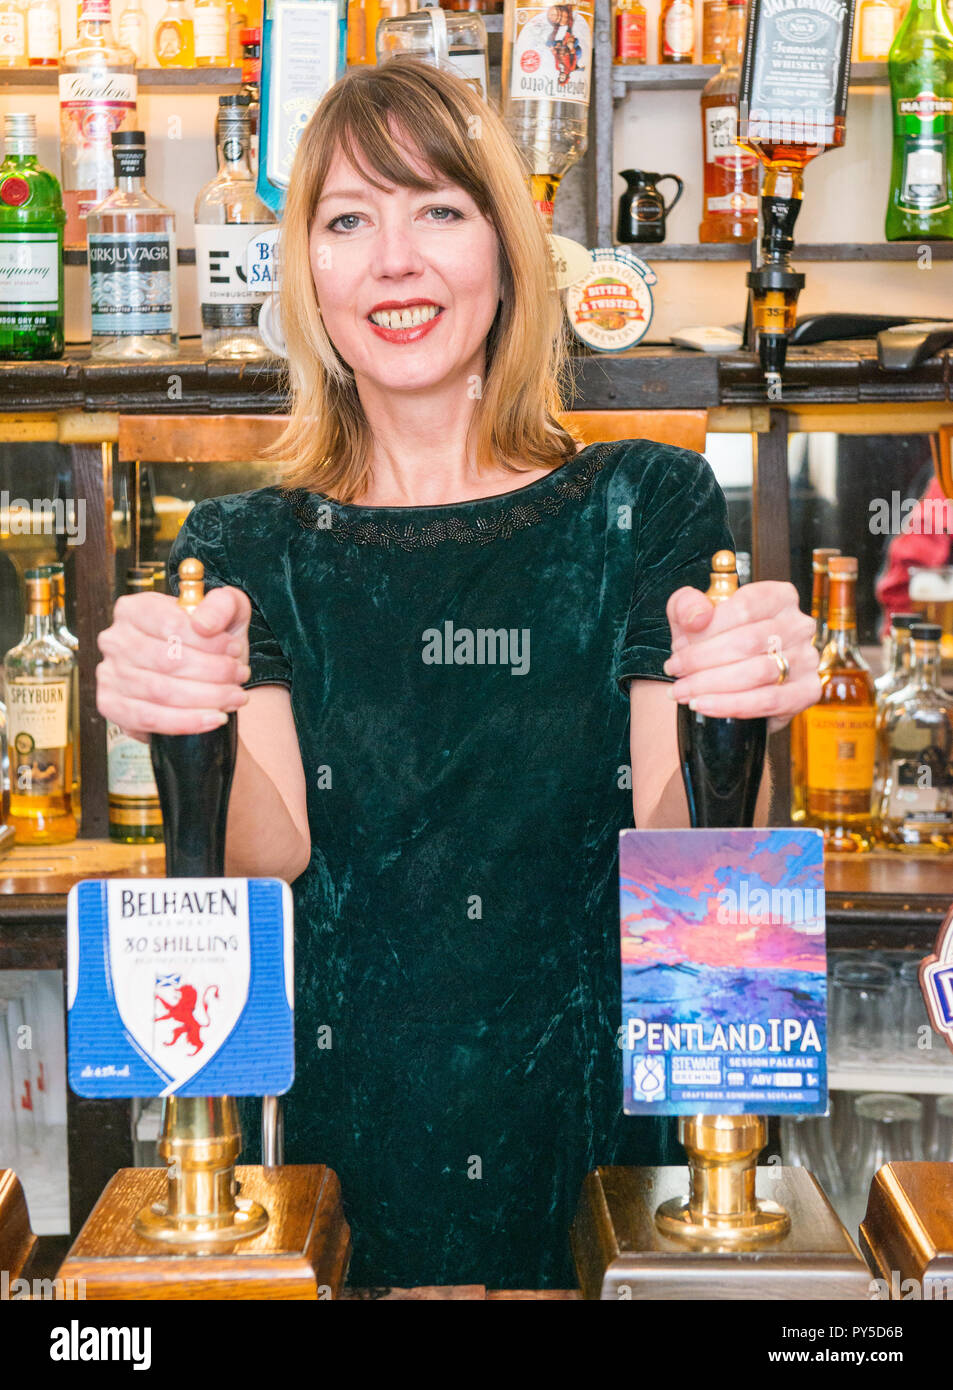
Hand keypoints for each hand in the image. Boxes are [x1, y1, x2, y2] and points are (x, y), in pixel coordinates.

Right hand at [96, 586, 251, 741]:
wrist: (200, 673)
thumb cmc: (209, 640)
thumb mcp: (225, 611)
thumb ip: (222, 605)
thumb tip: (203, 624)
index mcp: (135, 609)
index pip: (171, 625)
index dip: (209, 641)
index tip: (235, 650)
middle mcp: (115, 639)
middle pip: (167, 661)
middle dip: (213, 673)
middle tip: (240, 677)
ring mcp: (109, 674)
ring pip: (160, 692)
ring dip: (206, 698)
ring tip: (234, 697)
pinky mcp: (111, 705)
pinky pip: (149, 719)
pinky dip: (186, 722)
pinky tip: (213, 719)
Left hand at [662, 581, 819, 733]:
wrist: (728, 676)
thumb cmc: (714, 640)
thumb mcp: (693, 614)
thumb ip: (687, 605)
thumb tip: (698, 618)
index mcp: (778, 596)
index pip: (743, 607)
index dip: (706, 630)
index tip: (677, 647)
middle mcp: (799, 625)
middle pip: (747, 642)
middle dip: (702, 661)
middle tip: (675, 673)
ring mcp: (808, 659)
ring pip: (757, 672)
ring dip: (712, 685)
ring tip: (683, 692)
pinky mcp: (807, 691)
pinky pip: (769, 701)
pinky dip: (731, 705)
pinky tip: (705, 706)